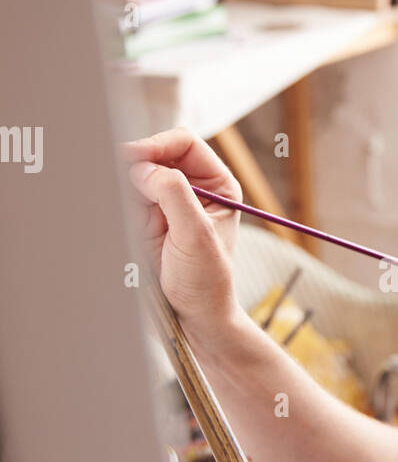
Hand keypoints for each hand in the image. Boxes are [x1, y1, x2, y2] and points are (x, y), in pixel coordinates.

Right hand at [118, 127, 242, 340]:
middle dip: (135, 165)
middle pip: (154, 155)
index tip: (132, 158)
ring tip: (128, 215)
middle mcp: (191, 187)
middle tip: (116, 178)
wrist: (195, 317)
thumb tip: (143, 167)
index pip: (183, 143)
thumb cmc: (207, 281)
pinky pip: (123, 200)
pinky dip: (117, 204)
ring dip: (123, 188)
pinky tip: (123, 223)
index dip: (157, 145)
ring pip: (133, 176)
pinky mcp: (144, 220)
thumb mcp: (196, 236)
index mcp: (216, 184)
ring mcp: (165, 203)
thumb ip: (174, 195)